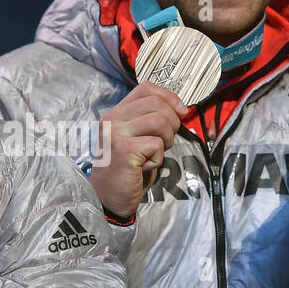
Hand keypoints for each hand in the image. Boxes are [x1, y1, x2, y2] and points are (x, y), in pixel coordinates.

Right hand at [88, 82, 186, 219]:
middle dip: (172, 121)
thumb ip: (148, 120)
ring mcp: (115, 134)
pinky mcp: (124, 150)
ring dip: (166, 139)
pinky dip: (157, 158)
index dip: (169, 97)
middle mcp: (112, 120)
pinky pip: (156, 144)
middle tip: (166, 141)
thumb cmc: (125, 171)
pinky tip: (144, 167)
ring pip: (159, 121)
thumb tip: (178, 109)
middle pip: (156, 103)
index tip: (181, 111)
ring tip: (154, 154)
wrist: (108, 198)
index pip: (146, 89)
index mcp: (115, 114)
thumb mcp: (134, 139)